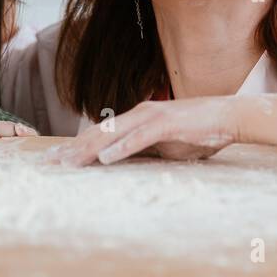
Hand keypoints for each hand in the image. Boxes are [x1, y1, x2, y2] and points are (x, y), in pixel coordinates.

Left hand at [46, 98, 241, 166]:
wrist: (227, 117)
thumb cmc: (197, 132)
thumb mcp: (164, 145)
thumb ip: (142, 150)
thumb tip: (122, 162)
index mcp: (136, 118)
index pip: (100, 134)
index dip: (76, 146)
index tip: (56, 159)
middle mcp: (139, 113)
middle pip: (99, 133)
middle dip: (73, 149)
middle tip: (49, 162)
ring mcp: (151, 117)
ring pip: (113, 134)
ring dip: (89, 149)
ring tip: (69, 162)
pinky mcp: (166, 124)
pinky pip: (139, 138)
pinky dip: (121, 148)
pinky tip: (106, 158)